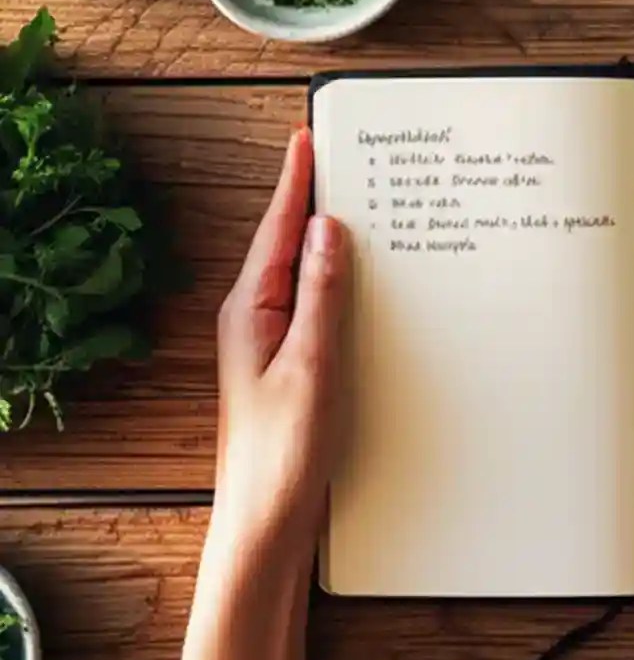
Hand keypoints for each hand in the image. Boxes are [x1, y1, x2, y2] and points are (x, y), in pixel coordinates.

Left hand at [182, 128, 348, 659]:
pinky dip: (336, 286)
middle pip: (288, 246)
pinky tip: (358, 285)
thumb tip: (329, 231)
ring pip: (303, 277)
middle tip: (341, 162)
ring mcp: (270, 344)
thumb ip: (320, 295)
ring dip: (328, 245)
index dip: (295, 183)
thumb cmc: (281, 452)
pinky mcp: (289, 367)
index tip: (307, 140)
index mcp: (251, 311)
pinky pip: (314, 308)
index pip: (277, 230)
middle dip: (314, 204)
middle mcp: (255, 321)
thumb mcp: (310, 365)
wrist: (266, 519)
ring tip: (357, 211)